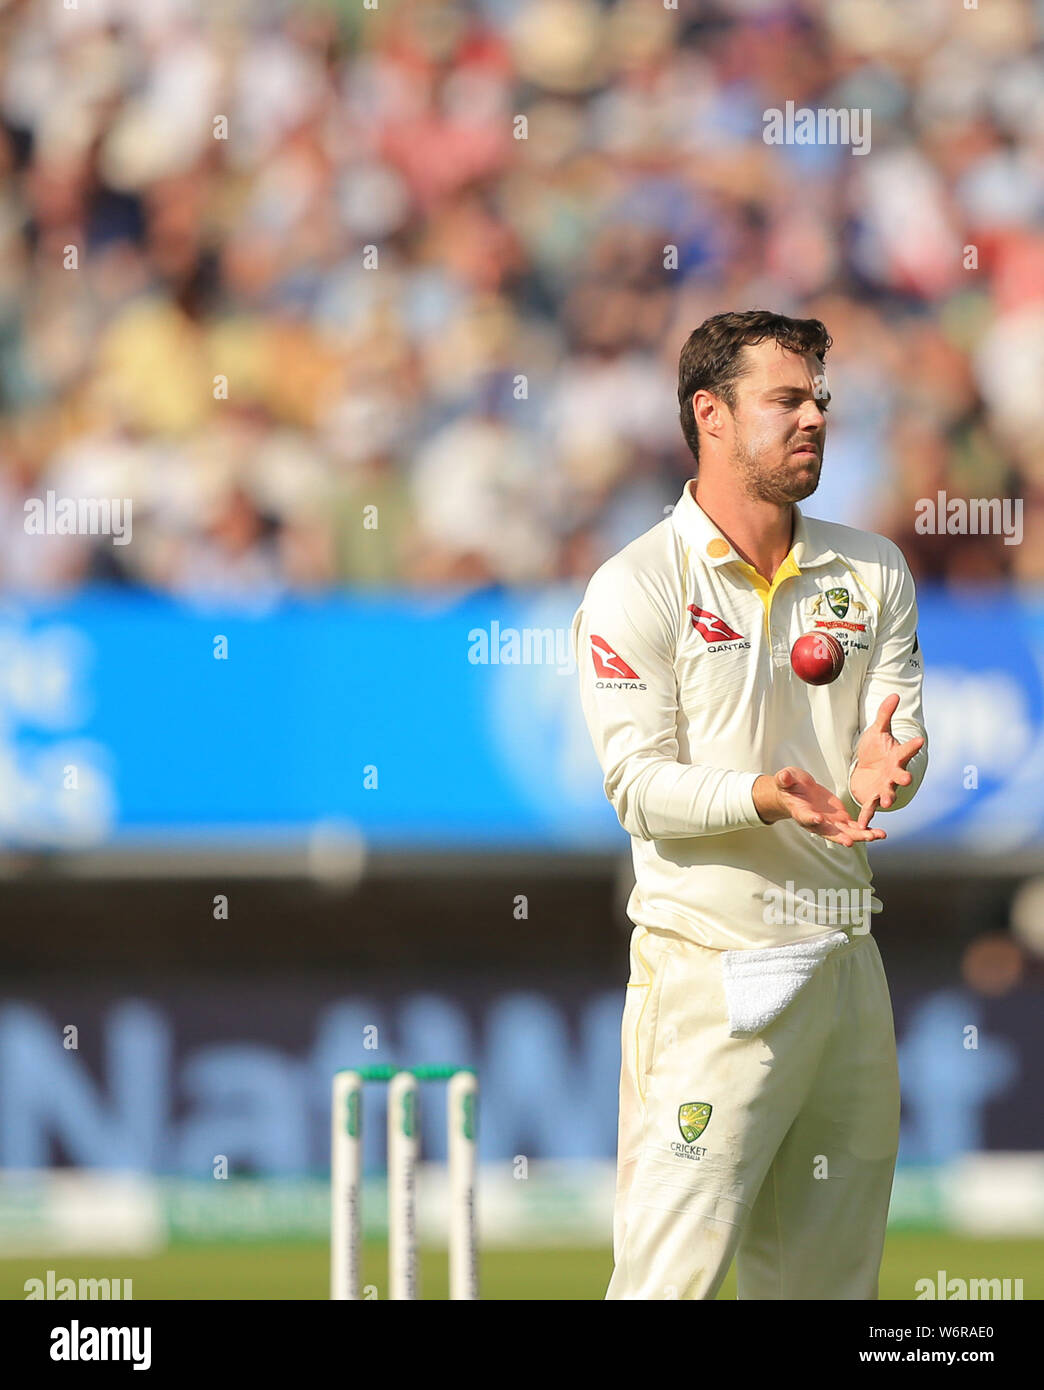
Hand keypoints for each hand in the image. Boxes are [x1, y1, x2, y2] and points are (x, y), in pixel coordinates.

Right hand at [754, 767, 886, 847]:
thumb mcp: (785, 779)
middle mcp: (817, 823)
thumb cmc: (789, 786)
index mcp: (801, 813)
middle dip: (841, 837)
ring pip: (846, 833)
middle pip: (829, 833)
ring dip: (860, 836)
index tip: (818, 819)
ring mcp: (830, 823)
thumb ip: (785, 779)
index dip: (811, 819)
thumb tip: (783, 777)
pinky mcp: (841, 819)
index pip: (805, 817)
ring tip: (876, 836)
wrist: (797, 792)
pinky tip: (878, 833)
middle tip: (850, 841)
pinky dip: (866, 831)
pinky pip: (855, 827)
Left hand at [849, 693, 924, 828]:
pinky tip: (862, 826)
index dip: (913, 745)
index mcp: (896, 757)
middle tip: (907, 779)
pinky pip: (870, 808)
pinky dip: (867, 817)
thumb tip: (894, 693)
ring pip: (888, 794)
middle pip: (900, 776)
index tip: (920, 739)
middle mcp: (893, 774)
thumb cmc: (875, 749)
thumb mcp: (877, 731)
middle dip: (903, 778)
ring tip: (887, 802)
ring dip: (888, 798)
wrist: (868, 768)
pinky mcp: (872, 798)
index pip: (907, 749)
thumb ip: (884, 715)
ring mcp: (884, 787)